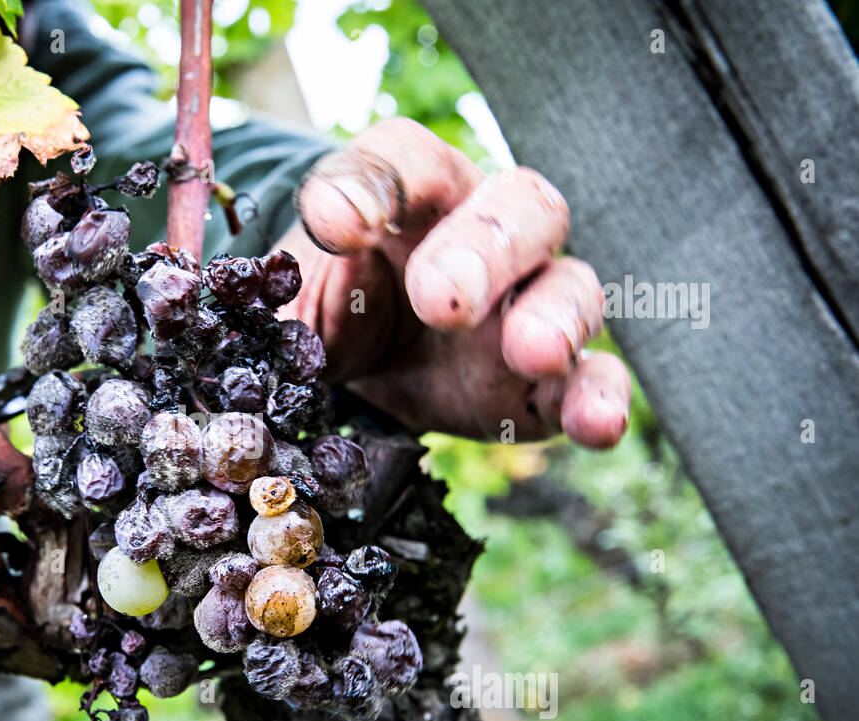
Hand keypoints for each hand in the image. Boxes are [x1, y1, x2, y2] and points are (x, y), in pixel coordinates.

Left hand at [280, 118, 630, 447]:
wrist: (356, 383)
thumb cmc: (328, 315)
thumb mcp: (288, 307)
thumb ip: (280, 301)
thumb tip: (259, 302)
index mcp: (411, 199)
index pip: (405, 158)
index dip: (375, 183)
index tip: (336, 224)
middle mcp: (483, 237)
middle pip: (516, 205)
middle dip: (484, 247)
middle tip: (441, 297)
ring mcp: (526, 308)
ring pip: (572, 286)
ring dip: (556, 316)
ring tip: (529, 350)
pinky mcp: (544, 384)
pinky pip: (592, 380)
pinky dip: (600, 399)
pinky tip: (595, 423)